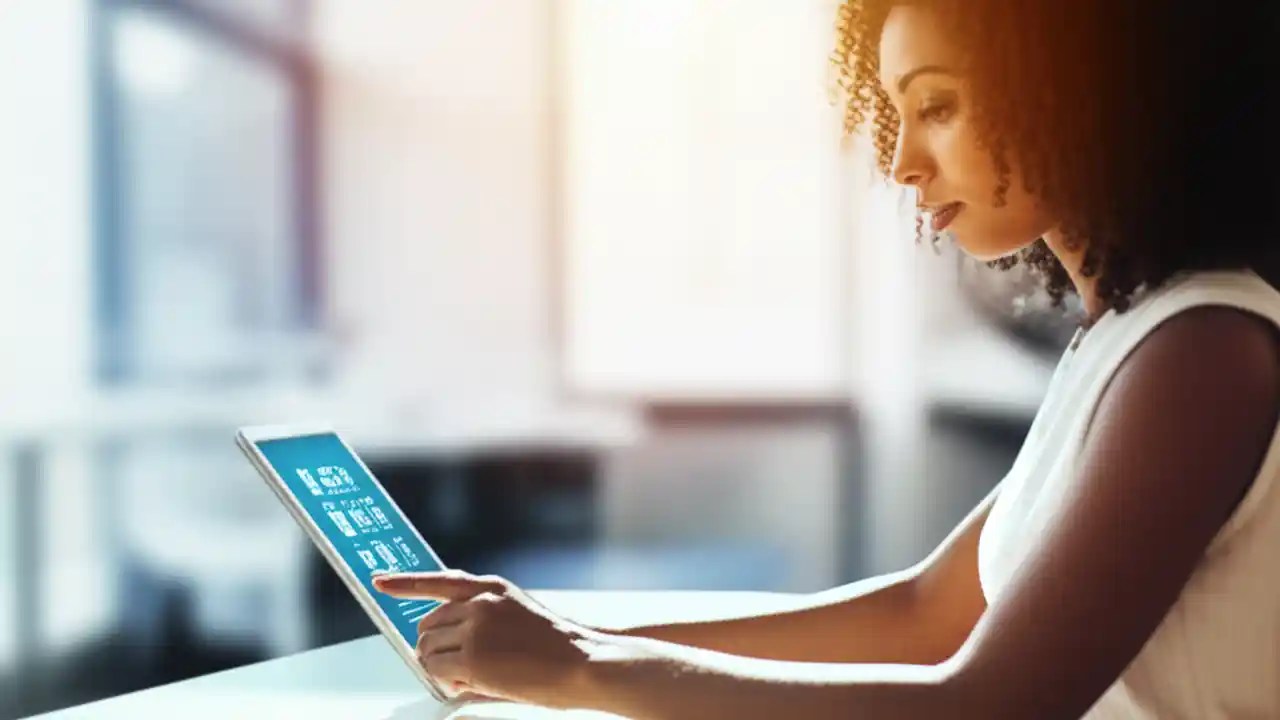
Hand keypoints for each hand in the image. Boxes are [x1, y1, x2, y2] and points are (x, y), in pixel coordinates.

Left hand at [373, 570, 603, 708]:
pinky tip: (471, 683)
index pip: (439, 580)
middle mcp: (480, 603)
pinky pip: (437, 671)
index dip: (405, 582)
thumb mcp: (519, 616)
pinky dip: (446, 681)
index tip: (380, 580)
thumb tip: (447, 646)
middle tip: (457, 666)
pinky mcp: (473, 657)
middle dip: (434, 647)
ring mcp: (475, 629)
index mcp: (492, 588)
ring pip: (427, 649)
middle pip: (427, 624)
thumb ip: (483, 620)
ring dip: (440, 666)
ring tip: (472, 676)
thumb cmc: (559, 646)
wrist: (584, 661)